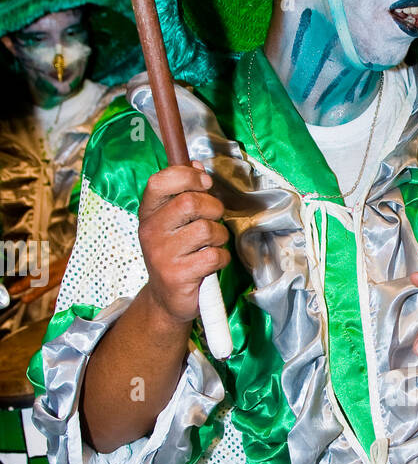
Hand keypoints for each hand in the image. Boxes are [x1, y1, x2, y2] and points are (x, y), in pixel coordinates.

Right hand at [139, 161, 229, 325]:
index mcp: (148, 214)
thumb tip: (196, 164)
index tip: (205, 183)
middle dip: (213, 207)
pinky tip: (212, 262)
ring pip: (206, 229)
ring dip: (219, 236)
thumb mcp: (172, 222)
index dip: (187, 176)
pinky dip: (222, 258)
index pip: (159, 181)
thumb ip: (183, 192)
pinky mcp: (178, 275)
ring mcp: (163, 254)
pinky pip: (214, 256)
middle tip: (214, 218)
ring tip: (212, 244)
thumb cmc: (175, 254)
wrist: (166, 298)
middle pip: (190, 202)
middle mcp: (151, 232)